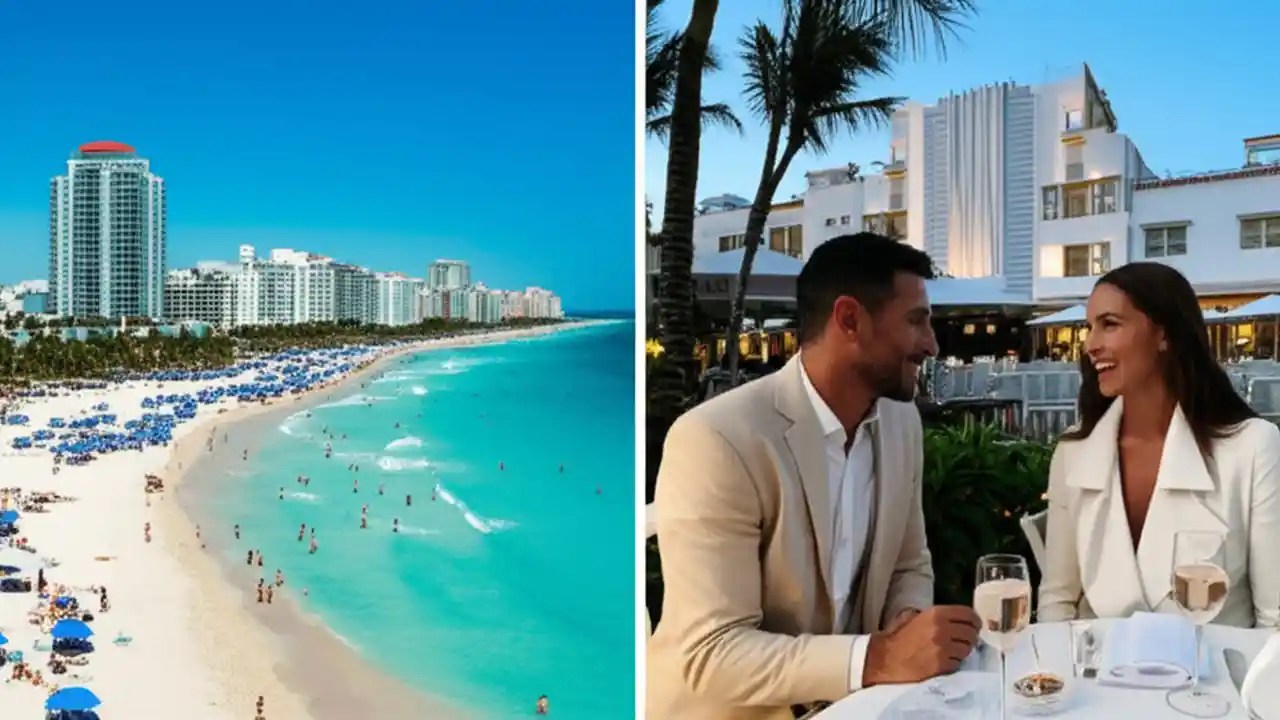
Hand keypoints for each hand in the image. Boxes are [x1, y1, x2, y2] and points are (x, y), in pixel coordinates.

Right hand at [862, 605, 980, 686]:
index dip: (975, 621)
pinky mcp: (942, 664)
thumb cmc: (899, 638)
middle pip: (971, 633)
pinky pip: (958, 663)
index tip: (975, 626)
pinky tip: (944, 662)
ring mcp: (943, 648)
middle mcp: (943, 628)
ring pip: (967, 649)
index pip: (968, 614)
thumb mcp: (916, 618)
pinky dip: (954, 663)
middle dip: (970, 638)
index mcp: (936, 614)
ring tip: (952, 653)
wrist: (886, 658)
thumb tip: (956, 620)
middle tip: (964, 642)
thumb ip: (936, 617)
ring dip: (963, 652)